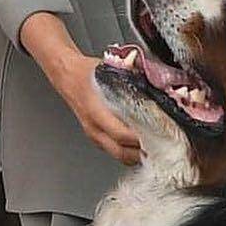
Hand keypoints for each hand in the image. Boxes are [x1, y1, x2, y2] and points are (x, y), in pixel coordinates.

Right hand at [20, 12, 143, 165]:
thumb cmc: (86, 72)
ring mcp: (92, 133)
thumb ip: (131, 75)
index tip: (156, 135)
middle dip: (140, 154)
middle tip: (159, 149)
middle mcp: (94, 126)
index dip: (139, 139)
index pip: (120, 134)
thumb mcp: (109, 70)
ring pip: (116, 154)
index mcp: (96, 111)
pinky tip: (137, 145)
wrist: (66, 75)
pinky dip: (125, 151)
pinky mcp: (93, 135)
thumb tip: (153, 77)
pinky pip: (111, 149)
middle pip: (119, 152)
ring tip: (152, 149)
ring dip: (134, 155)